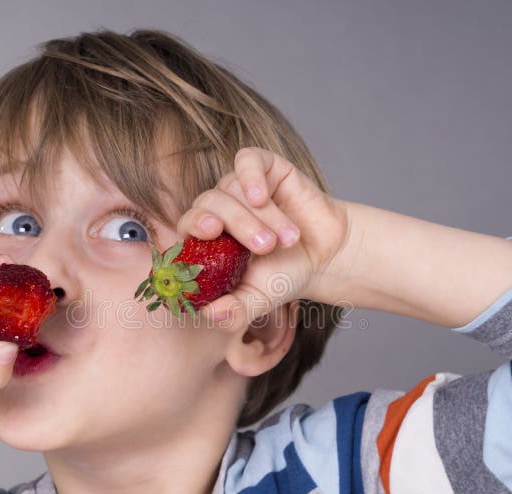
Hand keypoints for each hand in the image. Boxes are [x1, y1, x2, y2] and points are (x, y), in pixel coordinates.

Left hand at [176, 147, 349, 328]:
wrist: (325, 255)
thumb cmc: (284, 276)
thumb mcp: (258, 300)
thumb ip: (233, 312)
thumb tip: (208, 315)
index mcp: (206, 240)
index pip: (186, 228)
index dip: (193, 228)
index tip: (210, 233)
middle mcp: (218, 209)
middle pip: (209, 205)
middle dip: (239, 225)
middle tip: (265, 247)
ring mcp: (238, 186)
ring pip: (233, 189)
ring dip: (262, 216)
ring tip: (288, 239)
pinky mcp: (263, 168)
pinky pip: (246, 160)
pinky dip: (250, 175)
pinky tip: (262, 195)